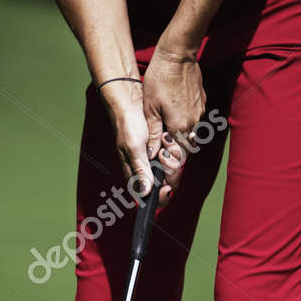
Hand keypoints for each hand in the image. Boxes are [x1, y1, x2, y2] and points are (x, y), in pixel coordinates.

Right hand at [102, 84, 182, 206]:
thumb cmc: (128, 123)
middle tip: (166, 159)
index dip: (160, 197)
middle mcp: (143, 171)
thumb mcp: (134, 147)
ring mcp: (151, 162)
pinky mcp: (157, 152)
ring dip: (171, 162)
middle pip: (162, 187)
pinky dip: (172, 153)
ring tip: (165, 146)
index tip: (167, 187)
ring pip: (168, 173)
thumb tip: (144, 191)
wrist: (130, 102)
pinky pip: (170, 159)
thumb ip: (139, 169)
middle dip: (169, 176)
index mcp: (134, 175)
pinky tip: (167, 142)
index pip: (148, 198)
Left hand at [142, 44, 206, 158]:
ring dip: (180, 134)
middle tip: (162, 147)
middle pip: (186, 147)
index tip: (164, 167)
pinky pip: (194, 118)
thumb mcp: (150, 107)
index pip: (178, 157)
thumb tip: (151, 154)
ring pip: (190, 132)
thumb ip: (153, 133)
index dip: (171, 165)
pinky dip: (185, 120)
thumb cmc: (160, 78)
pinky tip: (174, 109)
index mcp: (179, 127)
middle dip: (175, 150)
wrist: (178, 54)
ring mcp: (200, 113)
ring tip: (167, 125)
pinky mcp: (202, 103)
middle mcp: (193, 124)